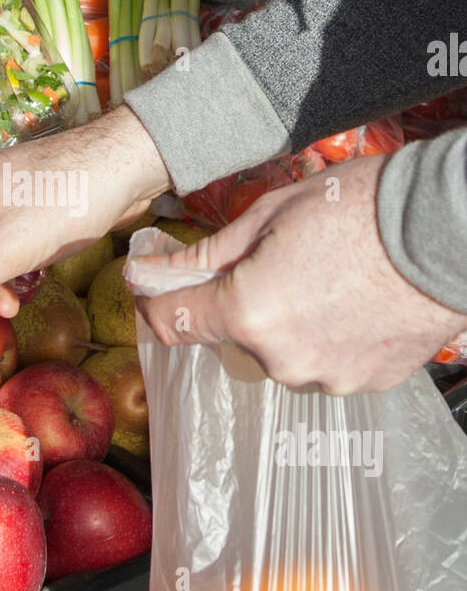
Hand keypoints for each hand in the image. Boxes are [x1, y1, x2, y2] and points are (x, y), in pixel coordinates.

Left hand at [133, 154, 466, 394]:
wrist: (446, 228)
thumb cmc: (361, 207)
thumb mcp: (270, 214)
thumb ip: (206, 254)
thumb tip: (153, 270)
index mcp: (248, 312)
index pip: (174, 322)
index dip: (156, 300)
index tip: (154, 284)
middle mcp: (281, 358)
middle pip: (234, 334)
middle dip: (242, 299)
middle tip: (278, 257)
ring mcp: (326, 377)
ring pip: (281, 350)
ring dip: (288, 320)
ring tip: (327, 274)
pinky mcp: (364, 383)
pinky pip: (326, 361)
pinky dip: (329, 334)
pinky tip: (354, 298)